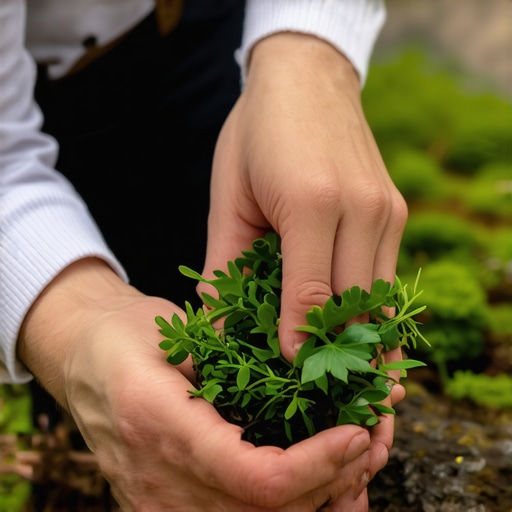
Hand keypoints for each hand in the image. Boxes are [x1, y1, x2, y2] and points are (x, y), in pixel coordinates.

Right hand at [17, 259, 375, 510]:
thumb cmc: (129, 334)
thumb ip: (231, 363)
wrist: (83, 359)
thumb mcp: (176, 330)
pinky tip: (323, 480)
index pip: (255, 477)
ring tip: (358, 456)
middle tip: (372, 436)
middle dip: (334, 480)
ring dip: (320, 497)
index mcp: (159, 423)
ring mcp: (160, 502)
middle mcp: (159, 481)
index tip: (356, 431)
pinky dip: (291, 504)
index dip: (317, 465)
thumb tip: (311, 382)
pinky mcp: (167, 504)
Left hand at [202, 33, 407, 362]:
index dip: (301, 342)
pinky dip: (374, 308)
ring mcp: (386, 210)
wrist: (307, 80)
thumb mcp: (229, 197)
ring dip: (364, 337)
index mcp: (312, 203)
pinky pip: (388, 274)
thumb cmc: (257, 136)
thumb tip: (220, 325)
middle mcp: (361, 209)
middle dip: (338, 352)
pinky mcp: (395, 211)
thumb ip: (225, 264)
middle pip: (356, 305)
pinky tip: (358, 330)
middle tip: (317, 386)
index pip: (312, 295)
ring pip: (380, 296)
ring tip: (345, 373)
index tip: (290, 372)